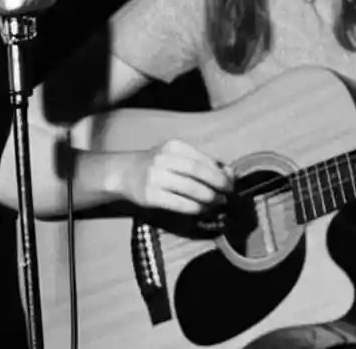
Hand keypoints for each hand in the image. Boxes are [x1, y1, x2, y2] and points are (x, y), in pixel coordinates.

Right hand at [111, 139, 233, 213]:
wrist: (124, 173)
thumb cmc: (156, 165)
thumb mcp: (175, 155)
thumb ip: (200, 161)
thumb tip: (229, 173)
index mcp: (173, 146)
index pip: (203, 159)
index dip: (220, 172)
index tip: (231, 182)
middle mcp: (163, 158)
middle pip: (198, 171)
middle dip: (218, 184)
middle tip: (229, 194)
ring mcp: (155, 177)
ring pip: (191, 188)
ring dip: (209, 198)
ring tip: (218, 203)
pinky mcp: (150, 196)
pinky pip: (179, 203)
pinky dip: (196, 208)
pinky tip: (203, 210)